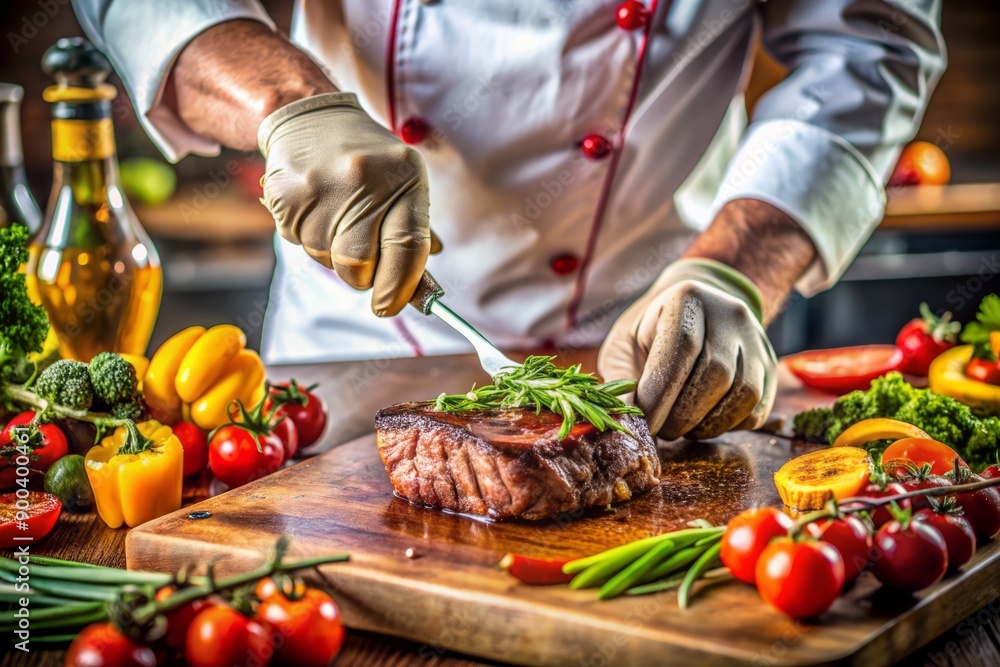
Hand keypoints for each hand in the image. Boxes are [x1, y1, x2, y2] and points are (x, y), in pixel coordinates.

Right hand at [257, 92, 440, 315]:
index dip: (400, 287)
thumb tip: (421, 292)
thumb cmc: (367, 161)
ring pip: (327, 259)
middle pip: (360, 264)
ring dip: (333, 253)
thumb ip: (414, 236)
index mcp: (404, 176)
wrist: (309, 117)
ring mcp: (320, 187)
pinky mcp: (285, 195)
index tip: (391, 306)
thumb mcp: (403, 183)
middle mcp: (363, 179)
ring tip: (335, 215)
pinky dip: (308, 237)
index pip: (408, 247)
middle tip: (362, 259)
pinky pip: (299, 243)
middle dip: (363, 276)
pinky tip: (315, 208)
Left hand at [598, 259, 776, 439]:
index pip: (682, 347)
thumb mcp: (623, 347)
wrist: (693, 314)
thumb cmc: (650, 334)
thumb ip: (622, 384)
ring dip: (708, 424)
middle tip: (662, 429)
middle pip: (716, 374)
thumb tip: (629, 426)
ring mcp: (756, 339)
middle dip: (684, 415)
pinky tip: (704, 421)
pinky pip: (758, 409)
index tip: (645, 422)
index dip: (661, 393)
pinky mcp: (769, 367)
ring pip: (743, 395)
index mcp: (687, 298)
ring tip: (682, 426)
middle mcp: (729, 314)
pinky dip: (729, 426)